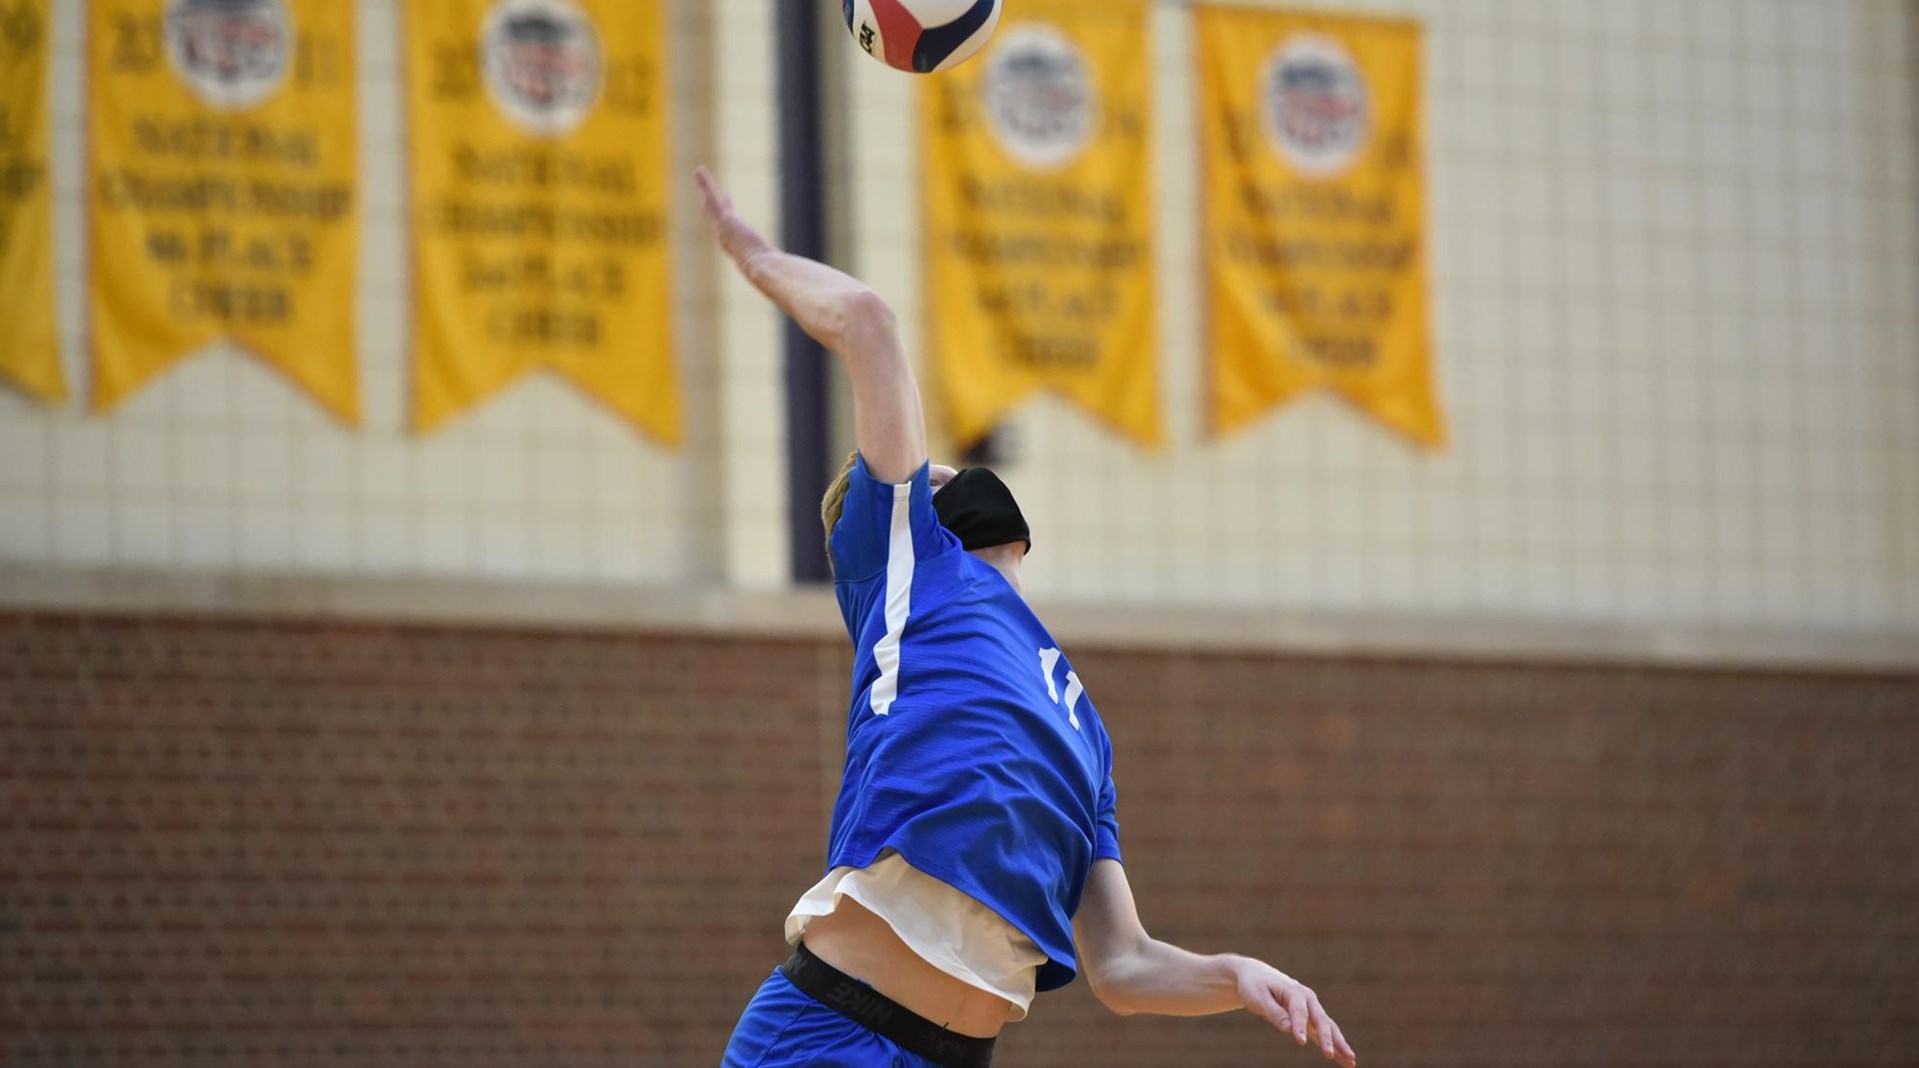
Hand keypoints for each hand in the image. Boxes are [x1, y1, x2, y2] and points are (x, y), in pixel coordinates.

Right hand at [696, 165, 775, 271]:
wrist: (761, 267)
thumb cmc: (768, 269)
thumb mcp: (770, 262)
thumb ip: (776, 261)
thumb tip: (794, 269)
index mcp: (734, 246)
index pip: (726, 227)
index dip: (725, 212)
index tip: (727, 199)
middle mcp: (724, 238)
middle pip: (712, 215)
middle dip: (708, 202)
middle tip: (704, 190)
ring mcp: (722, 228)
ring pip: (709, 204)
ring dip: (704, 188)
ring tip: (699, 173)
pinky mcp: (724, 219)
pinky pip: (712, 198)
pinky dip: (705, 184)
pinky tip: (700, 171)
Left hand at [1234, 959, 1355, 1066]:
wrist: (1257, 975)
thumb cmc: (1255, 986)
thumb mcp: (1258, 997)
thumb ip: (1274, 1012)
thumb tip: (1288, 1029)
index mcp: (1293, 990)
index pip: (1298, 1010)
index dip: (1300, 1026)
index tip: (1300, 1041)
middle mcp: (1307, 997)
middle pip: (1320, 1019)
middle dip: (1326, 1038)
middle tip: (1328, 1055)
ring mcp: (1311, 1007)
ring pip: (1328, 1026)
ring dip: (1339, 1043)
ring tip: (1351, 1060)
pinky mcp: (1311, 1017)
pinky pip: (1325, 1032)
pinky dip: (1335, 1044)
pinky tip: (1345, 1059)